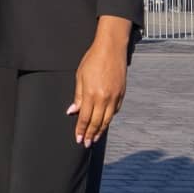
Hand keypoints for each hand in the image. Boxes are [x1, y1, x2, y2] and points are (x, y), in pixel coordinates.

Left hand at [66, 16, 129, 146]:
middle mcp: (104, 98)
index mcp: (91, 93)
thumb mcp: (80, 76)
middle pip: (96, 122)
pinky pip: (115, 111)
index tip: (79, 139)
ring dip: (100, 130)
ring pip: (107, 119)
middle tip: (87, 143)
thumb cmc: (93, 60)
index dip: (81, 130)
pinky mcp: (121, 94)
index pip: (85, 117)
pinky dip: (109, 119)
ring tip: (95, 138)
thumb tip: (72, 111)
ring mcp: (114, 96)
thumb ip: (77, 96)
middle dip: (91, 134)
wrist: (111, 49)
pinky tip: (104, 123)